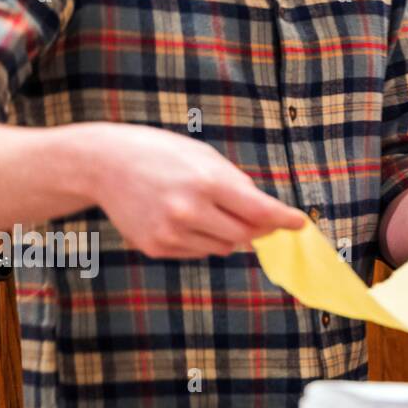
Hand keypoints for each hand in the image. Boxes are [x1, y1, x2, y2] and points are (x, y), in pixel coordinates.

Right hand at [82, 123, 307, 258]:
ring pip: (223, 247)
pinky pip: (198, 252)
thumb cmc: (166, 155)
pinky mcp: (155, 247)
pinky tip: (187, 218)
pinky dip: (204, 239)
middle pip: (246, 235)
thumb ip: (240, 188)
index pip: (259, 211)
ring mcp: (170, 233)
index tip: (300, 223)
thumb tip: (267, 219)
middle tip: (264, 220)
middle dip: (260, 229)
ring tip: (209, 208)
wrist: (107, 164)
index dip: (284, 220)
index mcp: (208, 183)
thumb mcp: (208, 159)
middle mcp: (189, 211)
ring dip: (230, 234)